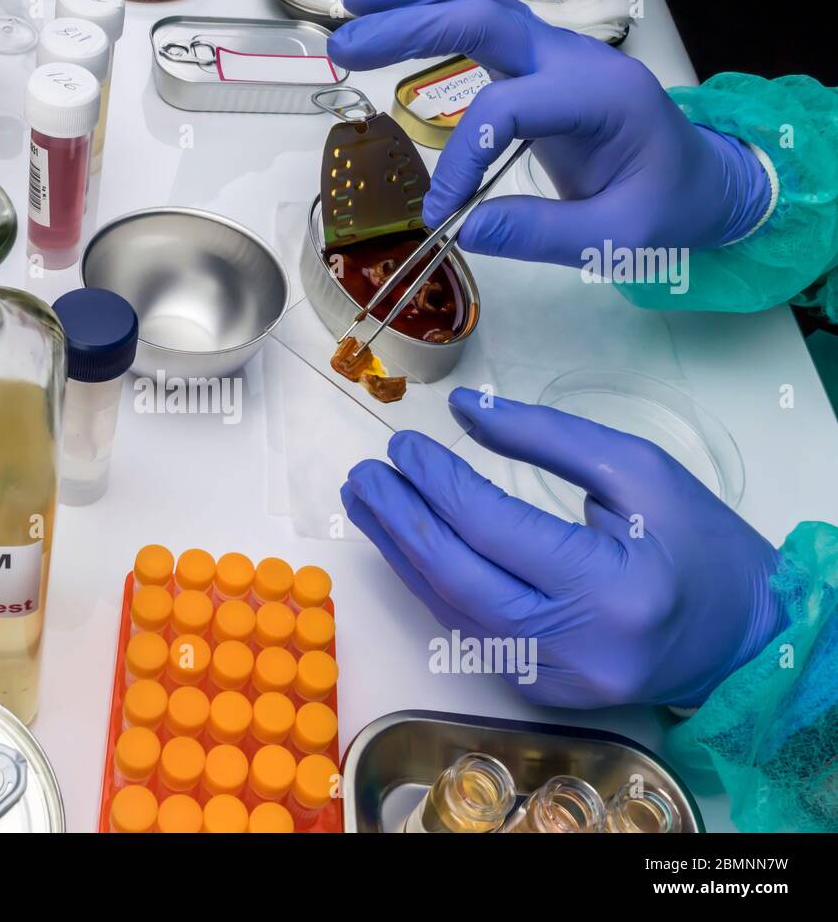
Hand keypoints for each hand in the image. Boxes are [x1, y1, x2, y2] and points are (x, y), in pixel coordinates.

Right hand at [327, 0, 771, 265]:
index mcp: (600, 97)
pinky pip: (481, 20)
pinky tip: (386, 13)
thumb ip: (541, 233)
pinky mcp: (536, 63)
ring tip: (349, 1)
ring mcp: (554, 52)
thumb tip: (464, 228)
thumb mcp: (618, 237)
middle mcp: (573, 58)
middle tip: (343, 49)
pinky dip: (431, 8)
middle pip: (485, 15)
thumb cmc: (667, 206)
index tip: (442, 213)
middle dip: (412, 26)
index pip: (509, 106)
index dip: (464, 157)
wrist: (702, 176)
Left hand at [341, 387, 784, 707]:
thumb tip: (462, 412)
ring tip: (367, 503)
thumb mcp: (640, 471)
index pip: (495, 529)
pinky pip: (471, 634)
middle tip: (363, 475)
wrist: (744, 637)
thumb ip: (549, 439)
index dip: (439, 485)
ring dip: (402, 554)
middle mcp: (578, 646)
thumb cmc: (700, 543)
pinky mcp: (543, 694)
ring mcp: (557, 681)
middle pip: (458, 579)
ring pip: (454, 612)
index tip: (403, 446)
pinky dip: (434, 586)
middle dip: (401, 523)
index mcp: (613, 585)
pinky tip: (405, 547)